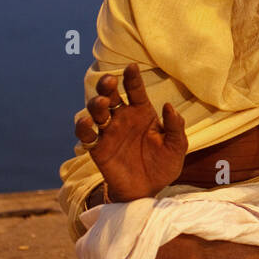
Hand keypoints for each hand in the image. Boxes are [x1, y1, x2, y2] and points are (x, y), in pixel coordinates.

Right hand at [74, 63, 187, 201]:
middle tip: (110, 81)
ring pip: (96, 110)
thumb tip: (169, 106)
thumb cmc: (163, 165)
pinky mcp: (97, 148)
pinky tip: (87, 122)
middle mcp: (122, 118)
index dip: (132, 78)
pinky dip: (83, 126)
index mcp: (141, 112)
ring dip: (96, 103)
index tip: (131, 67)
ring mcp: (108, 132)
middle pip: (110, 94)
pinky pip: (86, 134)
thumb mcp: (176, 147)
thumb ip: (175, 127)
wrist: (148, 191)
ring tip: (103, 103)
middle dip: (107, 85)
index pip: (135, 90)